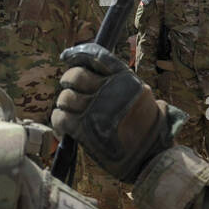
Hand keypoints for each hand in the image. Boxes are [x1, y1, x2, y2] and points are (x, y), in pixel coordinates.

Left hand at [53, 43, 184, 183]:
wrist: (150, 155)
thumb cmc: (145, 126)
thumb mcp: (141, 93)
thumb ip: (118, 82)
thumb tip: (90, 70)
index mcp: (123, 79)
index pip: (95, 55)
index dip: (77, 53)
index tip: (67, 56)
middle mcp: (108, 91)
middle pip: (75, 76)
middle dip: (68, 80)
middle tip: (69, 88)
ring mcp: (95, 110)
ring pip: (65, 98)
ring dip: (64, 104)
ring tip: (70, 110)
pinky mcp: (84, 131)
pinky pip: (60, 118)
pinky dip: (59, 121)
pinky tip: (64, 126)